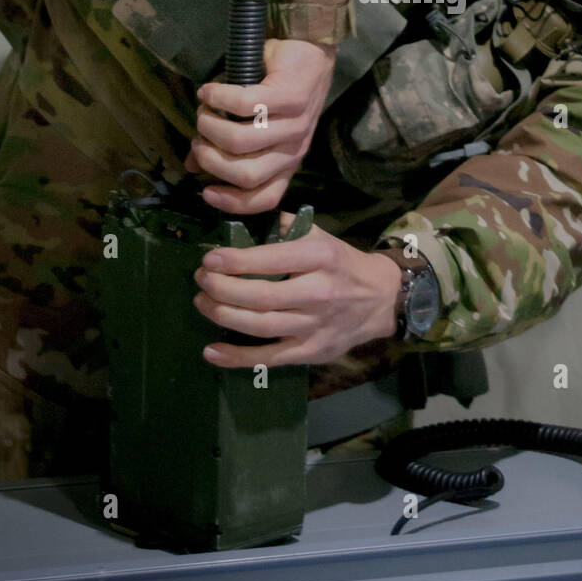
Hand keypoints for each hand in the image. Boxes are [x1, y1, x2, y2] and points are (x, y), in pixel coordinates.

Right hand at [186, 37, 335, 213]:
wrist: (311, 49)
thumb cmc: (281, 89)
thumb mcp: (257, 125)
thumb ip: (227, 149)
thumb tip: (192, 166)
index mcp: (288, 163)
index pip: (266, 198)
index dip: (233, 203)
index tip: (205, 192)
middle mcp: (295, 149)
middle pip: (246, 175)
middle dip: (211, 160)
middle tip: (198, 140)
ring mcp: (296, 124)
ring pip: (240, 142)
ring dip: (209, 126)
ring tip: (204, 112)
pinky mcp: (290, 97)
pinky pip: (242, 105)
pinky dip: (216, 97)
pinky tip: (208, 91)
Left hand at [193, 215, 402, 366]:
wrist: (379, 299)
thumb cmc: (340, 263)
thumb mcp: (319, 236)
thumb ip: (285, 227)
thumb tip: (245, 222)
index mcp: (320, 258)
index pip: (272, 261)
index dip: (236, 261)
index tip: (209, 259)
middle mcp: (318, 293)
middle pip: (262, 296)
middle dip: (222, 289)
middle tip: (201, 279)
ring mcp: (314, 326)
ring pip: (261, 326)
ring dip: (223, 315)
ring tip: (202, 302)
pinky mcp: (310, 352)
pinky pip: (269, 358)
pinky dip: (237, 358)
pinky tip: (211, 351)